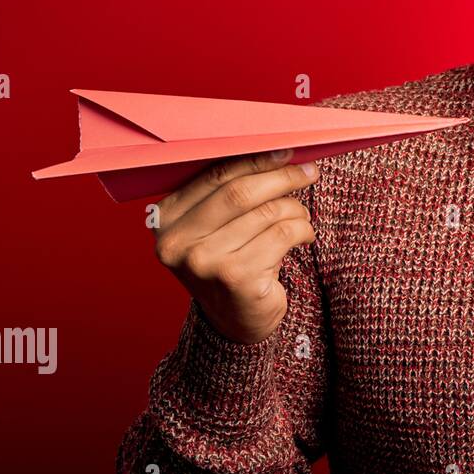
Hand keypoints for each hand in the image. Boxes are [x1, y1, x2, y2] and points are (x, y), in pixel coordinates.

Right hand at [152, 149, 319, 343]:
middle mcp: (178, 243)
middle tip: (308, 172)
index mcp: (165, 220)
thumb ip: (226, 194)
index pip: (214, 176)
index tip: (284, 151)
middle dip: (281, 177)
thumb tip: (274, 152)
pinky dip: (303, 229)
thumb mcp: (213, 229)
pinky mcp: (237, 280)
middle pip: (240, 193)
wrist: (236, 322)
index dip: (254, 160)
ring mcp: (205, 263)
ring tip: (302, 214)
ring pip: (267, 213)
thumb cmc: (230, 262)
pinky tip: (304, 236)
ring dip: (295, 208)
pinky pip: (283, 235)